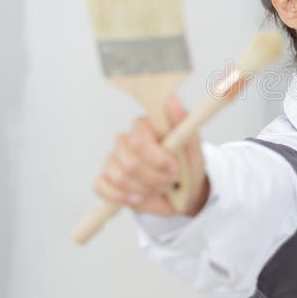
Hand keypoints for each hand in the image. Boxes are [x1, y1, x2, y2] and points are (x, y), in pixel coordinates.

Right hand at [94, 95, 208, 216]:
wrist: (183, 190)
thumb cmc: (187, 165)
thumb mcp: (193, 148)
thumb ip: (182, 124)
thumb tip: (173, 100)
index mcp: (145, 126)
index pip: (140, 141)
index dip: (157, 159)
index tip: (174, 169)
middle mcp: (125, 140)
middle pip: (130, 163)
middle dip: (154, 179)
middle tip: (170, 182)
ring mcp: (113, 159)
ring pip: (119, 177)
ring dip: (144, 190)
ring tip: (160, 189)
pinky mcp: (105, 179)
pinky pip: (103, 187)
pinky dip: (124, 197)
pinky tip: (140, 197)